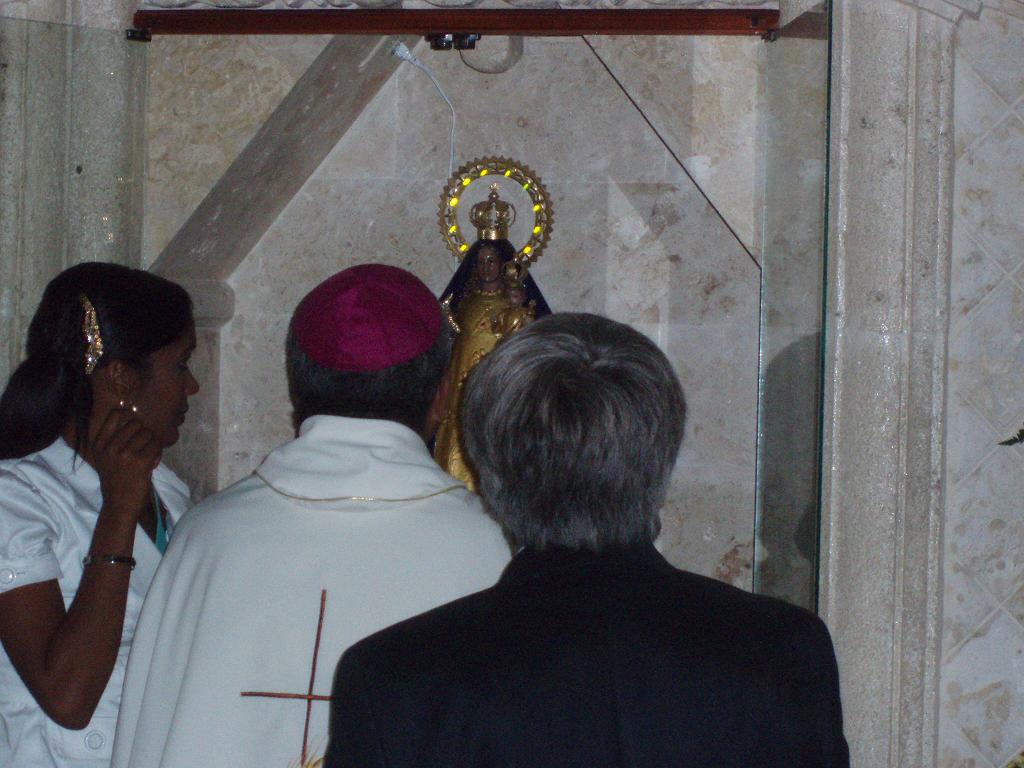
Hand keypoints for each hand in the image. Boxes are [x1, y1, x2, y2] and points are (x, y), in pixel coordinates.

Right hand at [88, 405, 161, 519]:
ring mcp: (124, 455)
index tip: (134, 420)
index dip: (129, 413)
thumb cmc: (116, 479)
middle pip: (136, 423)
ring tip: (147, 456)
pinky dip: (158, 453)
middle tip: (143, 447)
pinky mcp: (140, 462)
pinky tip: (152, 463)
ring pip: (148, 434)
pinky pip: (156, 446)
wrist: (120, 504)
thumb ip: (115, 438)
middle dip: (144, 433)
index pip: (115, 415)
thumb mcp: (106, 457)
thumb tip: (132, 414)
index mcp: (99, 444)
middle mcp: (110, 447)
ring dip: (152, 443)